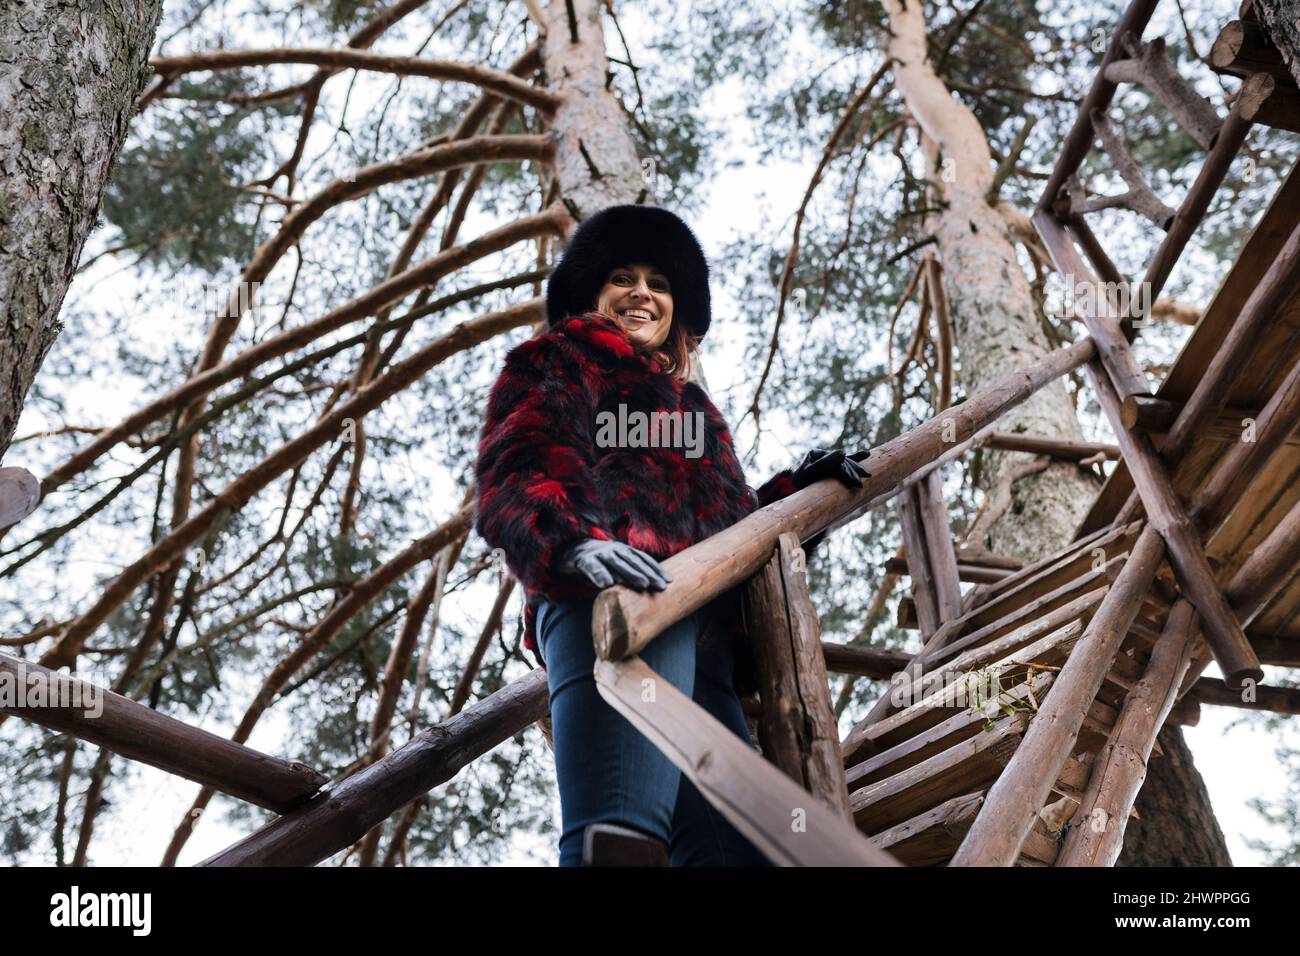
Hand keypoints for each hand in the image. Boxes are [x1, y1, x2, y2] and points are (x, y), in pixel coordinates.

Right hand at [556, 539, 672, 590]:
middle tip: (660, 586)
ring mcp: (599, 553)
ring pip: (617, 563)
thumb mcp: (615, 566)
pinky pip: (592, 567)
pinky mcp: (583, 560)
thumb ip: (628, 575)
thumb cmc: (598, 563)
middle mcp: (614, 550)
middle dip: (649, 573)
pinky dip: (599, 574)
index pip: (643, 559)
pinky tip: (606, 584)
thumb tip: (646, 594)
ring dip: (630, 573)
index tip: (669, 580)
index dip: (656, 568)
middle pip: (634, 561)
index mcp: (623, 551)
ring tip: (643, 585)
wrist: (570, 551)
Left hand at [792, 448, 869, 489]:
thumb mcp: (809, 475)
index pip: (834, 461)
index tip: (853, 481)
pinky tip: (867, 454)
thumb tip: (843, 452)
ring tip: (867, 475)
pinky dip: (856, 458)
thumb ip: (824, 464)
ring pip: (846, 463)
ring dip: (856, 469)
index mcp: (815, 454)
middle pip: (842, 462)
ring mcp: (827, 461)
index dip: (845, 470)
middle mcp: (822, 456)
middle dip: (851, 473)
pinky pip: (846, 462)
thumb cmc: (798, 487)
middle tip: (859, 485)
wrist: (793, 497)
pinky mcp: (831, 468)